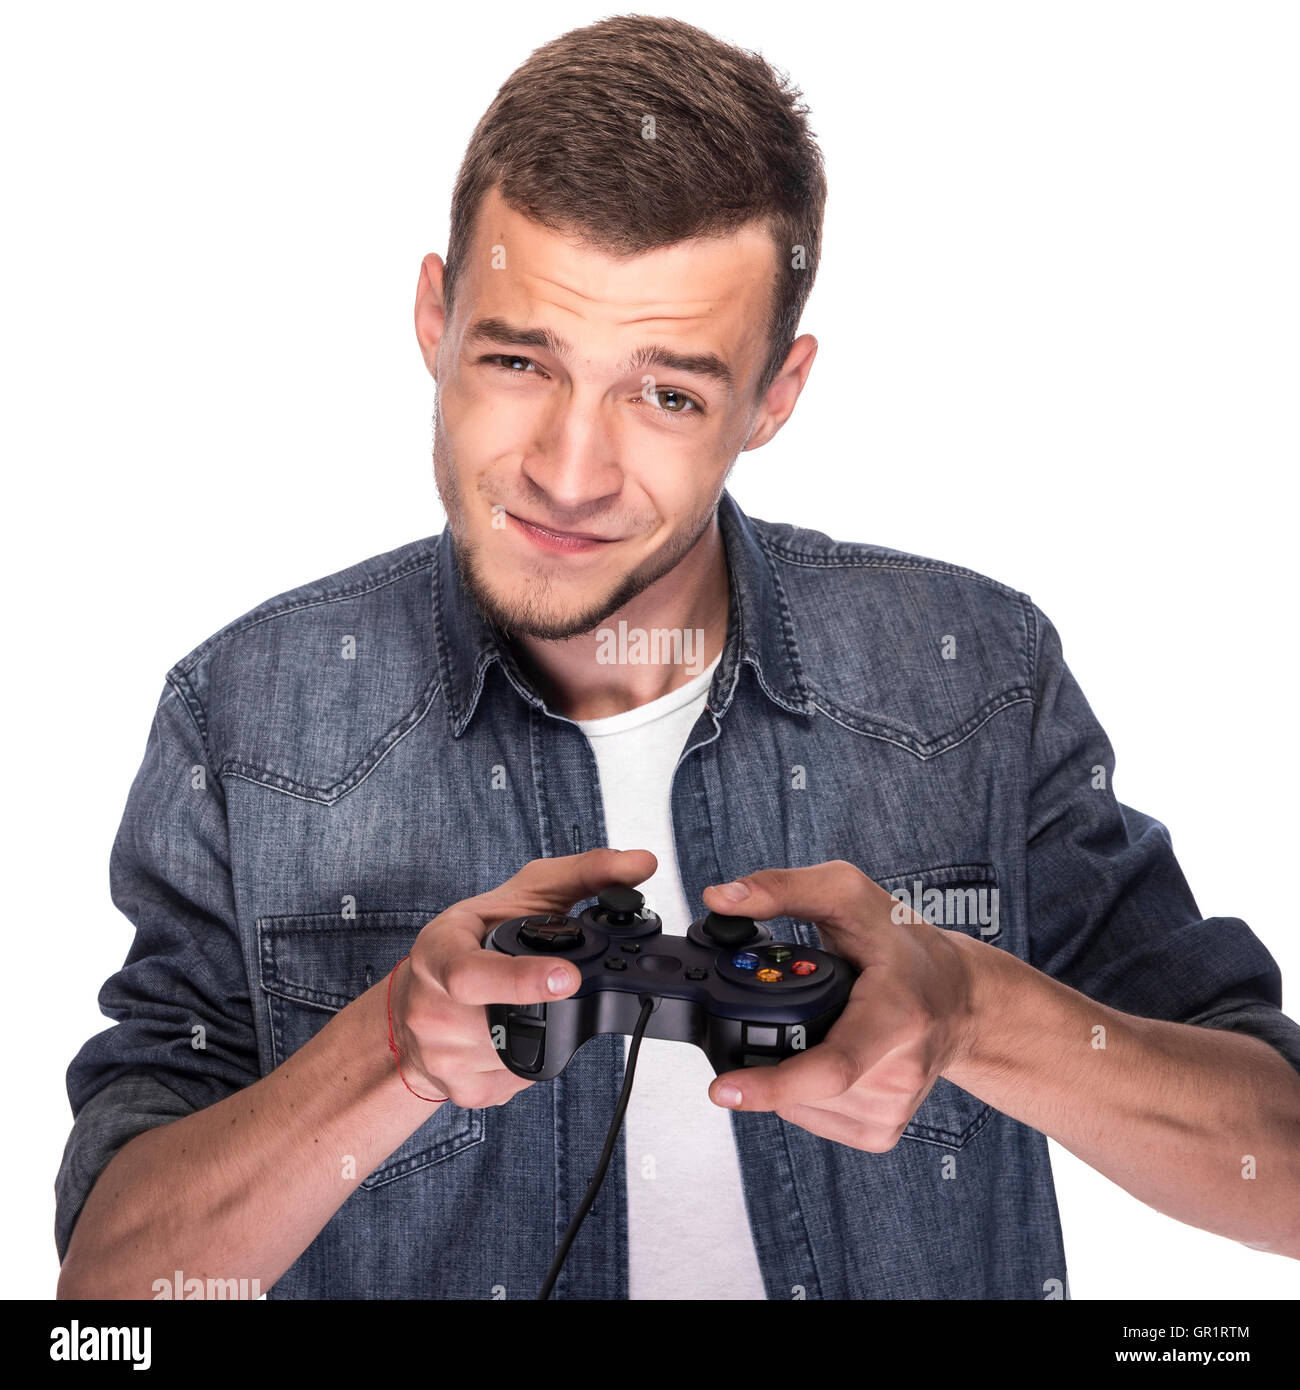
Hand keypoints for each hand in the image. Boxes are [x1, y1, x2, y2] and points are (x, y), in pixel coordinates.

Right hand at [388, 847, 655, 1107]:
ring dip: (543, 1031)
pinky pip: (519, 1082)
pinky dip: (533, 1059)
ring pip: (518, 1054)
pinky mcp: (462, 1091)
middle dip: (542, 1009)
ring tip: (531, 1002)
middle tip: (567, 987)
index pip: (471, 974)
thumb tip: (640, 864)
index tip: (569, 977)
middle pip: (500, 1023)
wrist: (421, 998)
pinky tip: (520, 1032)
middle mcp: (430, 1008)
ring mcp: (443, 1056)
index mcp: (438, 952)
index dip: (521, 979)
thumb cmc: (472, 939)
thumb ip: (584, 873)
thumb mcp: (520, 895)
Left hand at [702, 860, 979, 1150]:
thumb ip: (781, 889)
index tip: (724, 1090)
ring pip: (797, 1104)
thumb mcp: (848, 894)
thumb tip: (720, 898)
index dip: (775, 1085)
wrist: (961, 999)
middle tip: (773, 1014)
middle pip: (799, 1082)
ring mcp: (892, 1107)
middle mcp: (899, 1070)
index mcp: (897, 1013)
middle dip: (765, 1052)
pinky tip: (823, 1053)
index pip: (834, 1065)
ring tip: (817, 1025)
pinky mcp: (882, 1131)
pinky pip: (811, 1117)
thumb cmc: (906, 944)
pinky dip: (799, 1091)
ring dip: (783, 1068)